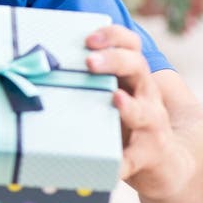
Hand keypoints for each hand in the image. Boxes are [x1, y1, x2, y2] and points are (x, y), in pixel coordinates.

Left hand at [84, 25, 192, 201]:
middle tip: (89, 61)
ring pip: (143, 111)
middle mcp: (147, 95)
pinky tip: (111, 166)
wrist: (167, 165)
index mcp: (134, 77)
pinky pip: (133, 159)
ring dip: (128, 106)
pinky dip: (121, 163)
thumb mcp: (113, 95)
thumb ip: (88, 82)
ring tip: (114, 99)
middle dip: (114, 60)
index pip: (130, 45)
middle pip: (137, 67)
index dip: (113, 36)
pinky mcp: (149, 155)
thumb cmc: (127, 124)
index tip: (88, 38)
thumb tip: (35, 68)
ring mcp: (151, 125)